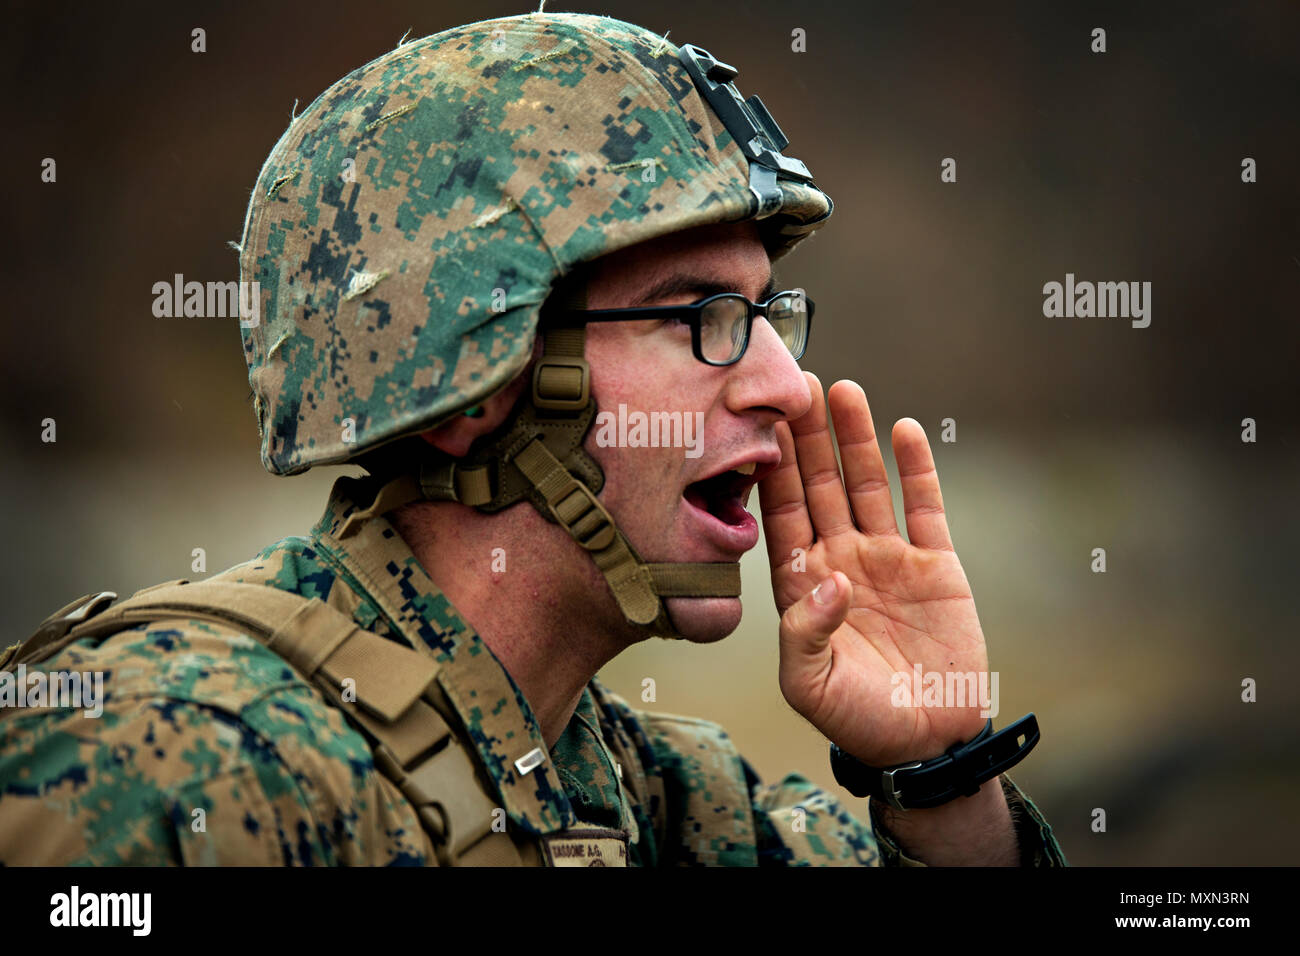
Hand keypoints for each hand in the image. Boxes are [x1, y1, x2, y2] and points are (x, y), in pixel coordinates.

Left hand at [758, 373, 990, 766]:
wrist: (927, 742)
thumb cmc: (856, 719)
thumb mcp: (810, 685)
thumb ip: (805, 632)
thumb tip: (830, 578)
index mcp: (802, 584)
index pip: (780, 514)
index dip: (772, 470)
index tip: (759, 424)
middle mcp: (840, 560)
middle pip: (819, 486)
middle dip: (806, 438)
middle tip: (795, 385)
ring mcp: (887, 558)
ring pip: (866, 485)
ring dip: (854, 440)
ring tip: (843, 390)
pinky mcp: (936, 565)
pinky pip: (924, 506)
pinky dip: (915, 468)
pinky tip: (903, 428)